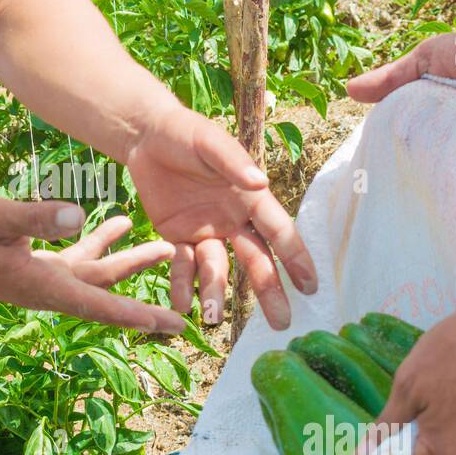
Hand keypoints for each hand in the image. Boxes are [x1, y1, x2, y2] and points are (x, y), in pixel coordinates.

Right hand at [0, 197, 182, 332]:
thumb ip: (38, 216)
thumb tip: (80, 213)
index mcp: (42, 285)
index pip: (98, 304)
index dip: (135, 314)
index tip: (168, 325)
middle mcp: (49, 289)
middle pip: (107, 294)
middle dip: (144, 300)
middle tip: (184, 315)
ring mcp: (46, 280)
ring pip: (97, 276)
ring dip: (129, 262)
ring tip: (165, 248)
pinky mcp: (40, 266)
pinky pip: (79, 259)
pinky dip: (100, 243)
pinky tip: (120, 224)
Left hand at [125, 104, 315, 329]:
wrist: (144, 136)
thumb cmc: (184, 132)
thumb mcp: (208, 142)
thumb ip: (232, 161)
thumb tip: (260, 182)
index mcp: (250, 197)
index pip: (279, 232)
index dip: (296, 258)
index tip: (311, 286)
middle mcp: (233, 220)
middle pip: (256, 260)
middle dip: (269, 290)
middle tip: (281, 322)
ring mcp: (206, 232)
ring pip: (217, 269)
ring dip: (216, 292)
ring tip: (213, 317)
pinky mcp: (178, 237)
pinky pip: (182, 266)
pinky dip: (181, 285)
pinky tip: (179, 305)